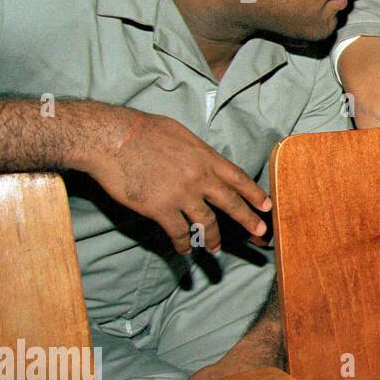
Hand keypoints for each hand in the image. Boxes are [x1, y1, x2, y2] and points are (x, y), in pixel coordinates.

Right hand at [86, 109, 270, 254]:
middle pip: (231, 203)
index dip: (255, 194)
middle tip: (260, 232)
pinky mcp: (160, 209)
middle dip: (247, 219)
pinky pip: (178, 232)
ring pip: (206, 223)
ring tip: (216, 249)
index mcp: (206, 158)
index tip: (267, 206)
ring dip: (213, 239)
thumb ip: (197, 152)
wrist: (112, 139)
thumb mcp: (181, 134)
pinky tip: (185, 249)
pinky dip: (183, 243)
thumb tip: (204, 160)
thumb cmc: (142, 130)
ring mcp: (182, 195)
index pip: (238, 179)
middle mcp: (200, 178)